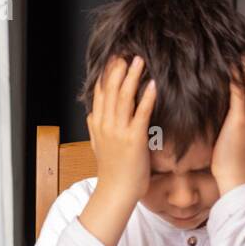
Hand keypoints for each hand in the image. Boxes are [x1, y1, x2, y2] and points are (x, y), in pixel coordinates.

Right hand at [78, 55, 155, 245]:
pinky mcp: (134, 139)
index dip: (106, 74)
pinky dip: (146, 98)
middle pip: (111, 90)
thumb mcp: (98, 146)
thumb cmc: (113, 172)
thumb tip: (92, 115)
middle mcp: (106, 125)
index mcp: (99, 125)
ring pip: (123, 98)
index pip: (100, 93)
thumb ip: (95, 128)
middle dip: (118, 69)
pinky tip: (153, 85)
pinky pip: (140, 114)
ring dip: (132, 77)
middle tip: (127, 52)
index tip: (113, 59)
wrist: (116, 192)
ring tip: (139, 61)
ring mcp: (119, 131)